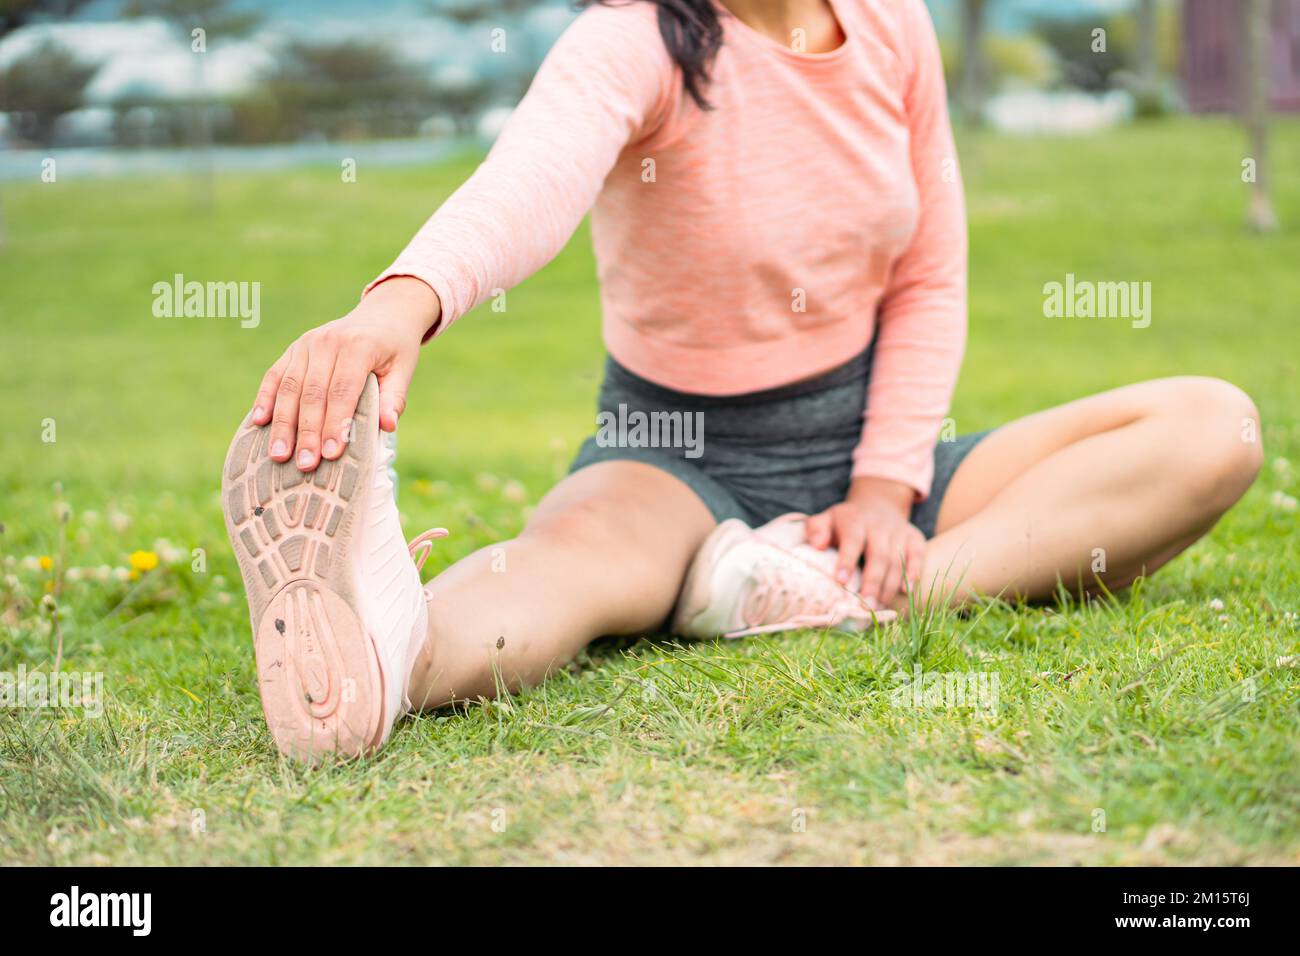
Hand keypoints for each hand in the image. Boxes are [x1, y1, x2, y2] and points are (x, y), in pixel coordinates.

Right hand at [250, 277, 440, 471]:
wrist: (380, 315)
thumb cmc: (394, 350)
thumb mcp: (404, 369)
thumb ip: (395, 397)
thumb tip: (388, 426)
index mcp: (358, 346)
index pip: (344, 390)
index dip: (336, 422)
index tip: (332, 453)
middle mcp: (327, 342)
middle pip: (313, 393)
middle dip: (308, 431)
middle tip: (305, 464)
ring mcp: (306, 344)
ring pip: (290, 387)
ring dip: (283, 423)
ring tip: (279, 455)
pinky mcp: (293, 349)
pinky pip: (275, 376)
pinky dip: (265, 399)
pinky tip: (259, 423)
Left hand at [805, 477, 925, 609]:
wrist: (878, 504)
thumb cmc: (845, 522)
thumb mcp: (826, 519)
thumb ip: (816, 530)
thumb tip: (817, 546)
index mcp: (855, 521)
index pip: (852, 540)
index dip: (847, 561)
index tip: (840, 582)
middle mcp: (879, 525)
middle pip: (878, 555)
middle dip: (872, 582)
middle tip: (865, 605)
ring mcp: (899, 531)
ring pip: (897, 559)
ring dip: (889, 585)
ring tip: (878, 607)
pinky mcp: (914, 537)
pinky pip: (917, 555)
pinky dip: (914, 572)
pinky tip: (905, 592)